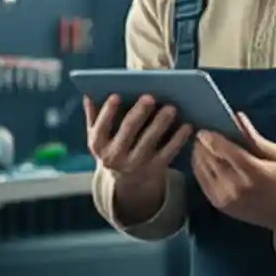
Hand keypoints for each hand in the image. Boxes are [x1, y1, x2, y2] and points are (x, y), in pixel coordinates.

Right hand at [85, 94, 192, 222]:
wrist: (127, 182)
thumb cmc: (113, 147)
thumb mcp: (98, 135)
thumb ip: (94, 115)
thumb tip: (89, 94)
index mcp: (98, 144)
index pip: (101, 126)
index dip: (108, 112)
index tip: (116, 95)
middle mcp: (114, 157)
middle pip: (127, 131)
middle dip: (139, 113)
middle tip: (150, 97)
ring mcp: (135, 165)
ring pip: (149, 141)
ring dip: (160, 124)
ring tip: (171, 108)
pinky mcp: (154, 170)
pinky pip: (168, 153)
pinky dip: (178, 139)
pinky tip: (187, 125)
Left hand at [192, 112, 275, 243]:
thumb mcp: (275, 154)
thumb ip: (253, 137)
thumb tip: (237, 117)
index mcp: (254, 172)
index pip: (226, 151)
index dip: (212, 138)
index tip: (204, 127)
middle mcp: (237, 187)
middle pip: (210, 159)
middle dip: (203, 144)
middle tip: (201, 132)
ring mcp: (226, 198)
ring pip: (203, 169)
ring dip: (199, 154)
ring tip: (201, 143)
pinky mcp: (220, 205)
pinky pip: (202, 181)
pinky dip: (199, 167)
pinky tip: (202, 158)